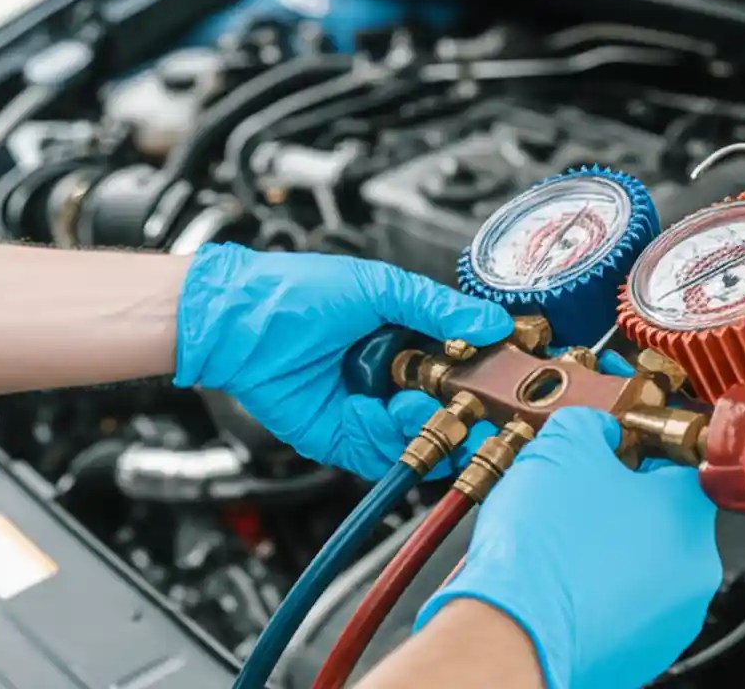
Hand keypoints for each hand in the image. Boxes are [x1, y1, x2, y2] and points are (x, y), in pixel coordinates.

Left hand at [173, 243, 510, 478]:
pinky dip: (394, 445)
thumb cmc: (296, 293)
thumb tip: (491, 323)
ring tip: (419, 408)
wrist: (238, 322)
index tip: (506, 382)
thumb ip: (438, 309)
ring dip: (428, 428)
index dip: (484, 378)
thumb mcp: (379, 288)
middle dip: (465, 415)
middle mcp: (389, 377)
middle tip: (480, 413)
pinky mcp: (342, 438)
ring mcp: (367, 409)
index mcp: (404, 337)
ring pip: (418, 436)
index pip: (459, 366)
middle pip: (446, 409)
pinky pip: (381, 454)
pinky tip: (394, 422)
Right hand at [414, 407, 720, 688]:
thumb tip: (597, 430)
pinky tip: (561, 581)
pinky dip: (597, 593)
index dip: (638, 452)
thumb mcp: (562, 445)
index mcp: (688, 513)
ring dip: (609, 551)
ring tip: (562, 543)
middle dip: (621, 505)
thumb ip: (592, 423)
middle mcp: (693, 572)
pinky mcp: (639, 654)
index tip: (614, 454)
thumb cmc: (541, 550)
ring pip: (644, 566)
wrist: (510, 632)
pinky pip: (623, 608)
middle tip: (577, 499)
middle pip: (663, 519)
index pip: (682, 464)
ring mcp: (670, 619)